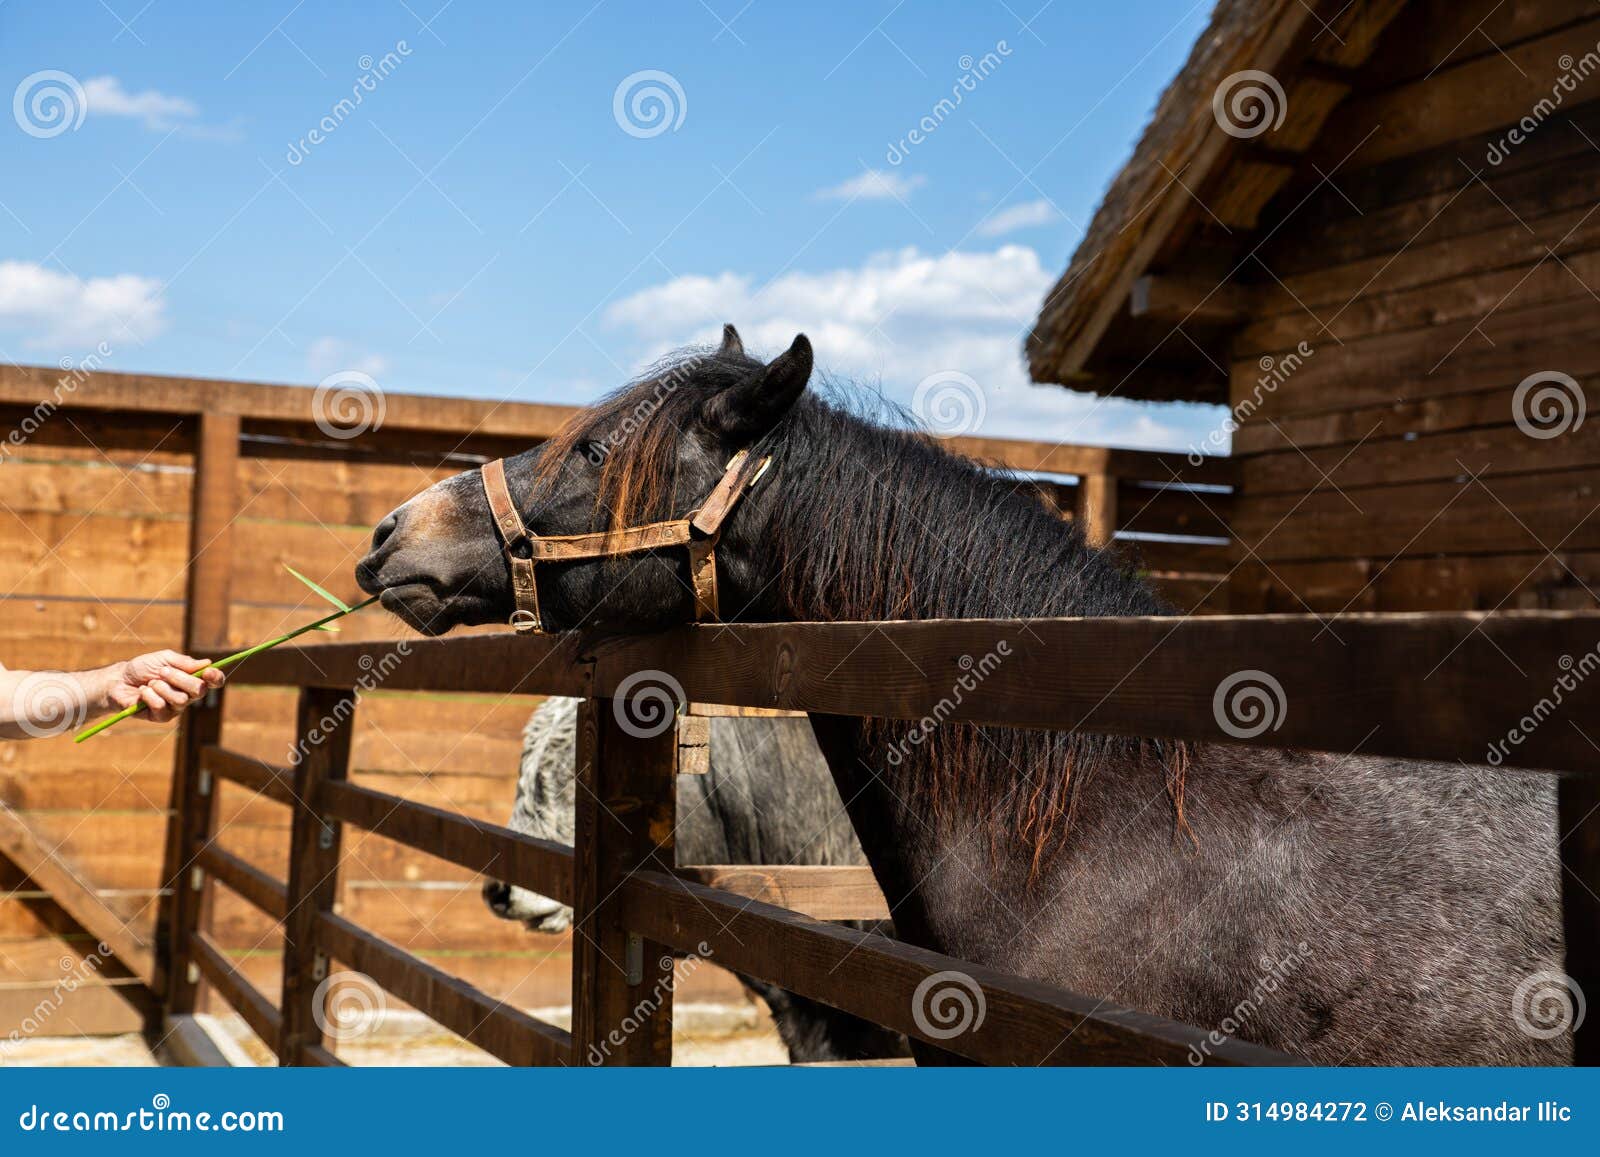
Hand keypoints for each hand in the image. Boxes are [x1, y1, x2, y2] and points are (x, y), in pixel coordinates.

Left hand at [105, 650, 225, 722]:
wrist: (118, 681)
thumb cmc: (142, 668)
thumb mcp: (164, 658)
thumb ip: (185, 662)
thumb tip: (207, 663)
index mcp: (192, 679)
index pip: (213, 682)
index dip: (215, 678)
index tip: (208, 672)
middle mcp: (188, 695)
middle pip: (199, 690)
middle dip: (180, 678)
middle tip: (162, 672)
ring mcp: (175, 708)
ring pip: (180, 700)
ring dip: (161, 687)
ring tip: (149, 683)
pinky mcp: (161, 717)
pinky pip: (162, 707)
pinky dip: (149, 696)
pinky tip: (142, 693)